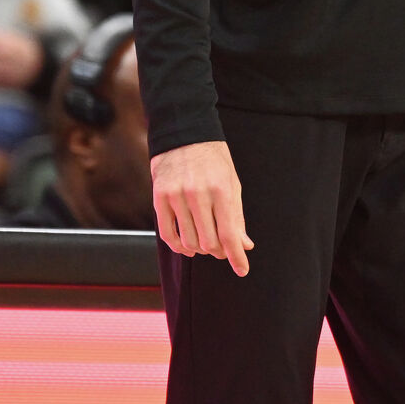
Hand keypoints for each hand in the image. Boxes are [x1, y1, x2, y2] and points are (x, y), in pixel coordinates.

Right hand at [152, 139, 252, 275]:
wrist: (183, 133)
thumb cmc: (213, 159)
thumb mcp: (232, 182)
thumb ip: (237, 216)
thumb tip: (244, 245)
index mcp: (221, 189)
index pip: (229, 233)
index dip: (236, 256)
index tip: (242, 270)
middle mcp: (198, 194)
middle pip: (209, 242)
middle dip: (218, 251)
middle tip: (222, 248)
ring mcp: (176, 196)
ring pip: (189, 241)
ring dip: (199, 248)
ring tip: (205, 242)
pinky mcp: (159, 198)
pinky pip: (168, 234)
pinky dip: (179, 246)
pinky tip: (187, 245)